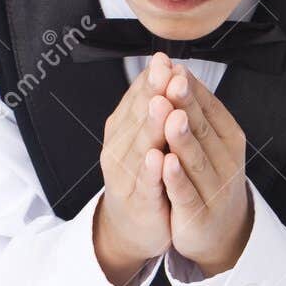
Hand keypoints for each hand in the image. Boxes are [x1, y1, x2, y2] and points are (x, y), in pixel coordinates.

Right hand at [94, 51, 189, 285]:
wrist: (133, 225)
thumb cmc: (143, 174)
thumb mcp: (145, 136)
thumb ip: (151, 105)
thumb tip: (163, 63)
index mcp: (122, 129)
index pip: (136, 99)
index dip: (151, 80)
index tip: (165, 60)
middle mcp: (119, 149)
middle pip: (137, 118)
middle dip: (152, 95)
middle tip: (166, 73)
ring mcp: (126, 177)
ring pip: (139, 148)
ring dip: (151, 127)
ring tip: (163, 106)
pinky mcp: (138, 203)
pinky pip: (145, 184)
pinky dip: (150, 171)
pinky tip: (158, 157)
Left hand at [159, 67, 252, 275]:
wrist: (220, 232)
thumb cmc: (209, 179)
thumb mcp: (207, 142)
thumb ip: (194, 110)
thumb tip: (175, 68)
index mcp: (227, 137)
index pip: (208, 107)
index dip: (190, 88)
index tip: (172, 66)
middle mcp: (225, 160)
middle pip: (202, 128)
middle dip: (185, 104)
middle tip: (172, 80)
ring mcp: (213, 188)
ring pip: (195, 159)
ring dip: (181, 136)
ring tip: (169, 114)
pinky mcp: (197, 214)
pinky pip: (186, 193)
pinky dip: (176, 177)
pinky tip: (166, 161)